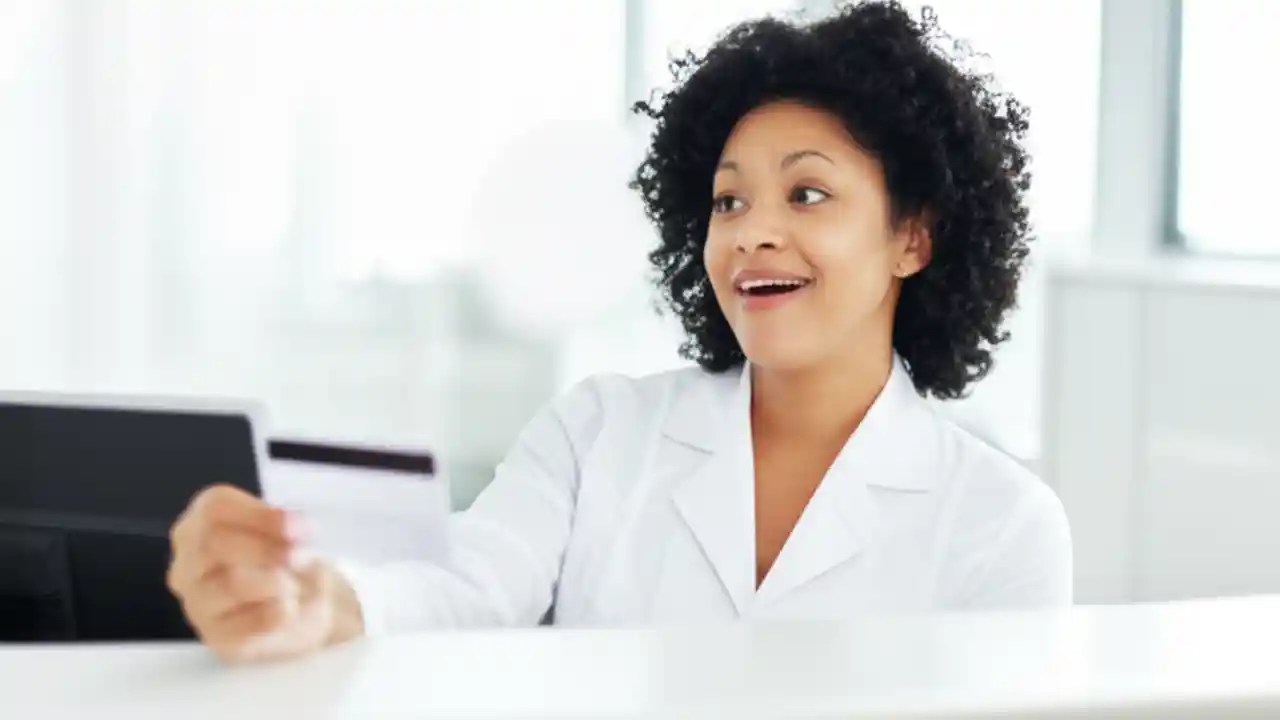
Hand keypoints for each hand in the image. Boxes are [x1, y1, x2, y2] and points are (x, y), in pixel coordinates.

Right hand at [166, 484, 362, 661]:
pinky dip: (283, 611)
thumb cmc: (288, 562)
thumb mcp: (292, 535)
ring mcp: (196, 603)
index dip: (261, 515)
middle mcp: (187, 562)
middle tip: (301, 555)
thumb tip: (293, 533)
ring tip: (295, 584)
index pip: (214, 508)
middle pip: (213, 542)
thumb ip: (289, 530)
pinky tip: (288, 609)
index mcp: (201, 523)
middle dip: (266, 547)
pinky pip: (254, 620)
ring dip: (278, 581)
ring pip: (231, 583)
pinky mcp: (217, 638)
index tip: (299, 526)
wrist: (302, 609)